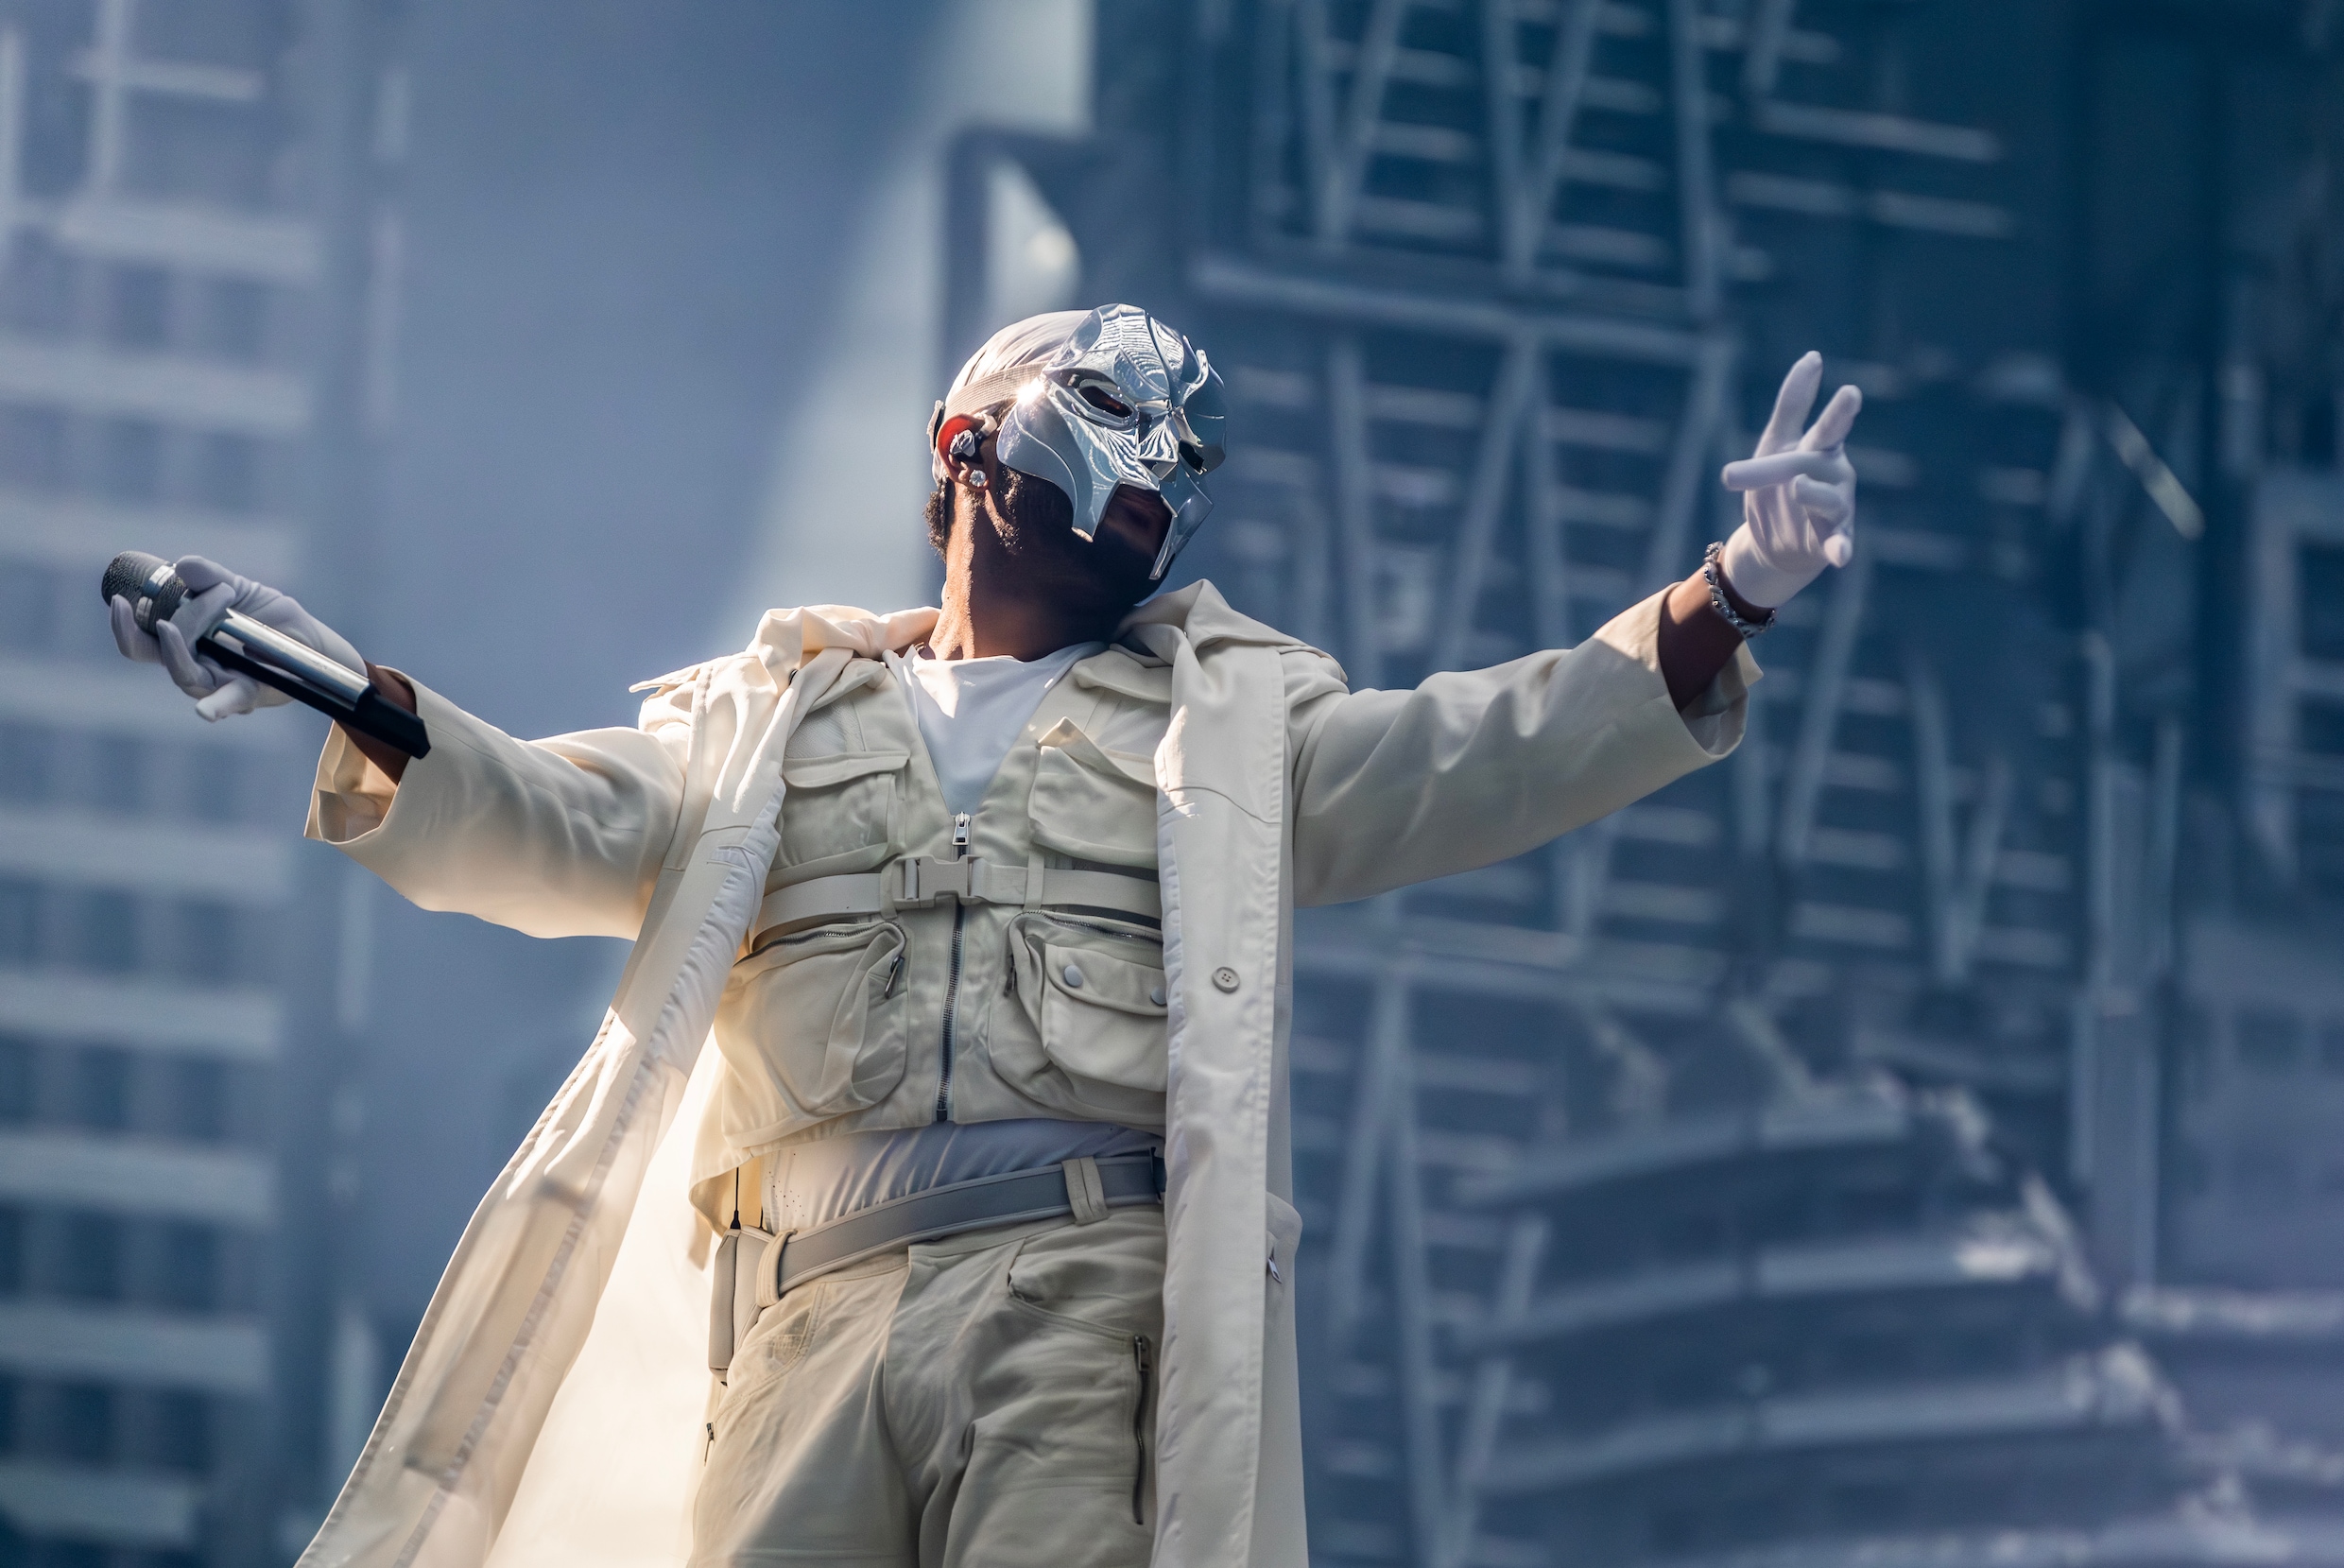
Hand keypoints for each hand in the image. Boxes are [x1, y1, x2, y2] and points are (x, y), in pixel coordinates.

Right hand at [108, 556, 364, 721]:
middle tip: (122, 606)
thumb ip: (211, 577)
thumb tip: (181, 565)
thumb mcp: (239, 589)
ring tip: (173, 624)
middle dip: (129, 634)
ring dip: (177, 645)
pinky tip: (204, 712)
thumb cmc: (269, 617)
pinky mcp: (247, 693)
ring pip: (184, 674)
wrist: (311, 638)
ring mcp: (218, 681)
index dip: (125, 622)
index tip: (120, 598)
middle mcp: (194, 664)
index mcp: (185, 640)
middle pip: (150, 657)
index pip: (143, 638)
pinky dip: (215, 706)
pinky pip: (228, 701)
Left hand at [1717, 352, 1861, 608]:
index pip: (1827, 424)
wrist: (1773, 541)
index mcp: (1820, 448)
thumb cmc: (1780, 484)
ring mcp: (1836, 507)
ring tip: (1799, 486)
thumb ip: (1793, 404)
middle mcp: (1835, 473)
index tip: (1847, 386)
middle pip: (1831, 446)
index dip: (1835, 405)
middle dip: (1839, 420)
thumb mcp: (1776, 443)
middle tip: (1850, 395)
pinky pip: (1839, 542)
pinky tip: (1841, 557)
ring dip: (1814, 492)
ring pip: (1828, 497)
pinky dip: (1841, 548)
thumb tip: (1813, 357)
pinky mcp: (1832, 539)